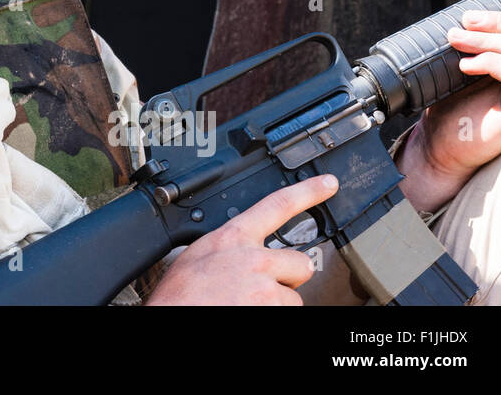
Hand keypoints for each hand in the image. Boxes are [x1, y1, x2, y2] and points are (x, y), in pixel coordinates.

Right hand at [145, 174, 336, 304]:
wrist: (172, 316)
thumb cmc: (179, 295)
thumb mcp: (196, 255)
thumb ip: (228, 249)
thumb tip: (241, 253)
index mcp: (234, 237)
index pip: (277, 205)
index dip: (307, 192)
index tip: (327, 184)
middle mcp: (255, 259)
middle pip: (301, 263)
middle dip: (288, 278)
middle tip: (261, 289)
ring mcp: (266, 288)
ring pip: (293, 297)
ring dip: (275, 304)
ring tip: (243, 304)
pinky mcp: (272, 310)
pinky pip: (287, 315)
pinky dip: (270, 316)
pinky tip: (245, 311)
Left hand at [398, 0, 500, 212]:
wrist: (439, 142)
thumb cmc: (455, 98)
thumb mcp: (469, 48)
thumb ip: (489, 15)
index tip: (471, 12)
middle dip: (497, 23)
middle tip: (463, 22)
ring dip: (489, 42)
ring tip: (458, 42)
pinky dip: (493, 64)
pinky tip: (469, 66)